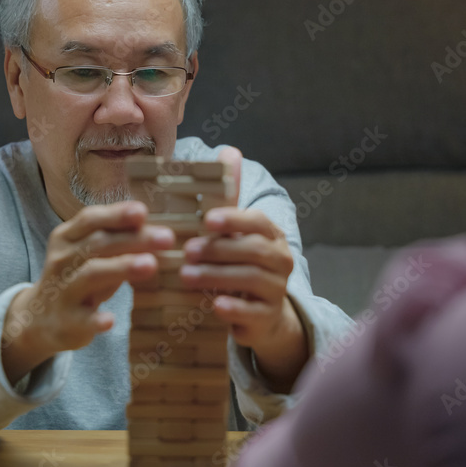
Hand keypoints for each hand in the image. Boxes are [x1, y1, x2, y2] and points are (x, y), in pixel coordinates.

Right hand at [1, 200, 174, 383]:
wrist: (40, 319)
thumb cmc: (76, 278)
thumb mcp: (90, 254)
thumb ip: (118, 240)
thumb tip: (157, 230)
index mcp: (66, 237)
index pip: (91, 219)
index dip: (117, 214)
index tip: (143, 212)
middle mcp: (61, 260)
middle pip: (97, 244)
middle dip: (134, 239)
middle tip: (167, 237)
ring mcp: (62, 291)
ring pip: (91, 274)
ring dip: (121, 268)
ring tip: (150, 265)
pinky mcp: (66, 321)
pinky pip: (81, 320)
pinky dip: (95, 320)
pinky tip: (110, 320)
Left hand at [180, 147, 308, 391]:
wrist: (260, 314)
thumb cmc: (238, 264)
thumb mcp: (233, 233)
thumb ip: (228, 197)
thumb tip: (229, 149)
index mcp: (269, 234)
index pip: (256, 221)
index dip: (233, 219)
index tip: (207, 220)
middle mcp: (280, 259)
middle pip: (252, 250)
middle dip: (217, 250)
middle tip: (185, 252)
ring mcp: (277, 289)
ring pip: (251, 279)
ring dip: (217, 276)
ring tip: (186, 277)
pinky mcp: (267, 317)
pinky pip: (253, 311)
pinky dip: (234, 308)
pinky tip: (214, 305)